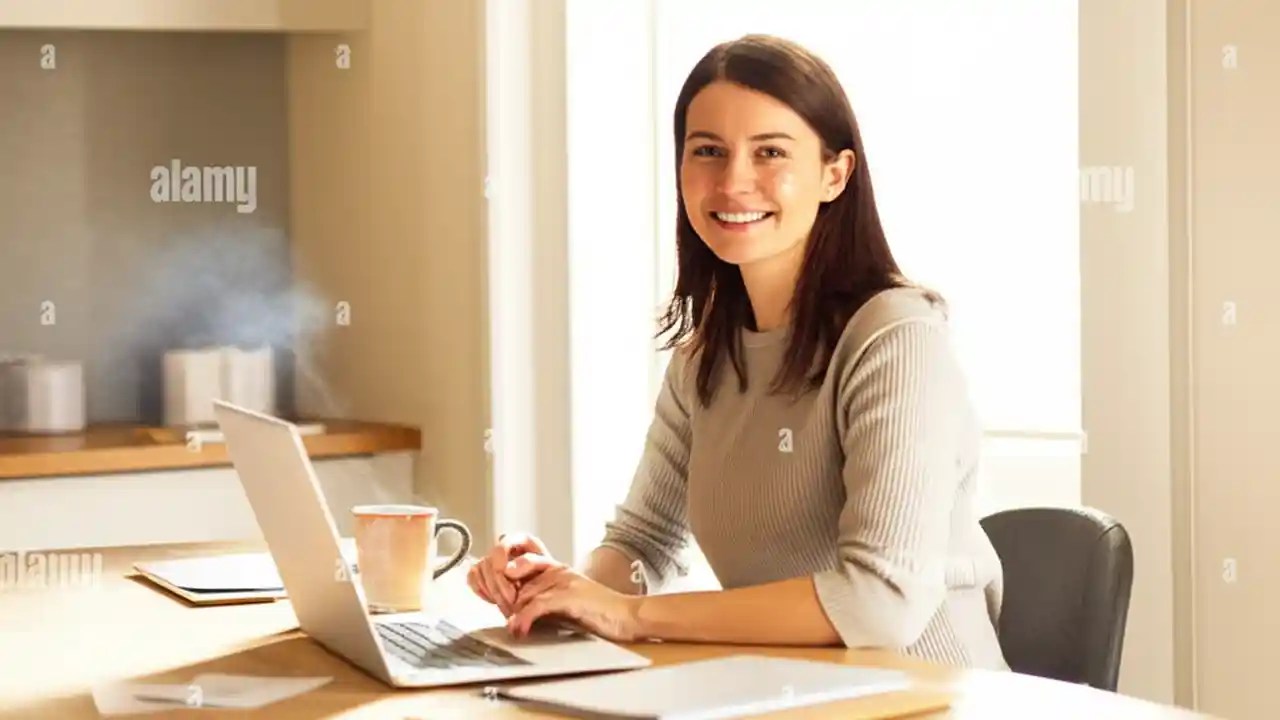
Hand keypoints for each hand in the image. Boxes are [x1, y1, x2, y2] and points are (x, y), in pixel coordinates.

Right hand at [466, 532, 552, 616]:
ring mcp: (494, 563)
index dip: (500, 553)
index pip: (505, 540)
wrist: (547, 602)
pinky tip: (494, 599)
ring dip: (491, 589)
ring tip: (507, 603)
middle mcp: (507, 550)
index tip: (502, 570)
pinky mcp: (484, 576)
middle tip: (512, 600)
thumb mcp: (551, 570)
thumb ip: (532, 563)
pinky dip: (481, 590)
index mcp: (524, 542)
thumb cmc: (552, 585)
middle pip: (490, 559)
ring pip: (479, 568)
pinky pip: (472, 577)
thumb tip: (508, 569)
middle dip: (499, 583)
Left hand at [506, 564, 643, 642]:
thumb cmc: (599, 612)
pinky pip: (537, 605)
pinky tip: (521, 629)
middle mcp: (557, 570)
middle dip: (506, 601)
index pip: (518, 565)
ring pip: (524, 593)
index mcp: (555, 568)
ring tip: (513, 628)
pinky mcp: (569, 595)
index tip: (499, 602)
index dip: (504, 584)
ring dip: (514, 613)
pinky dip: (524, 619)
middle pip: (517, 582)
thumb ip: (542, 600)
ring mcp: (564, 581)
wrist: (626, 616)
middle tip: (505, 619)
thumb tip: (513, 612)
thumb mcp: (564, 602)